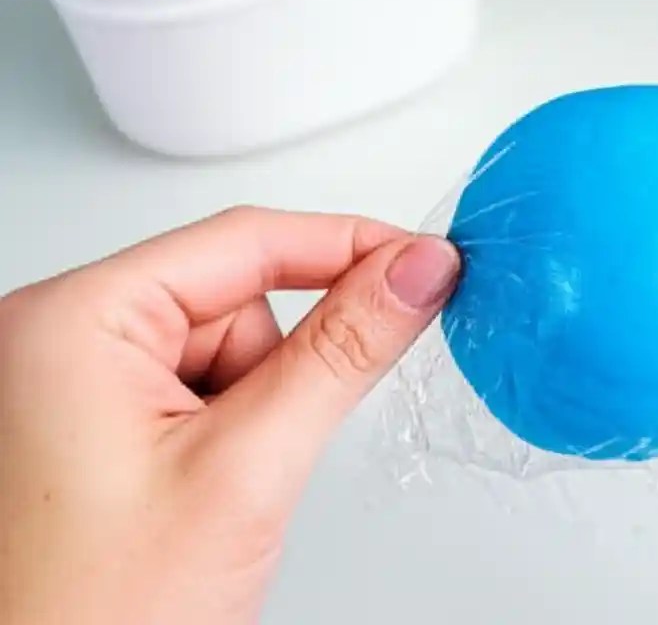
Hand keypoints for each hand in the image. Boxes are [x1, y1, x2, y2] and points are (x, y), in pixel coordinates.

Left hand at [0, 207, 459, 624]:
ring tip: (215, 496)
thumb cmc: (96, 616)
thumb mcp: (247, 469)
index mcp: (72, 321)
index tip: (426, 264)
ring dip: (255, 414)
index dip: (350, 247)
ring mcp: (75, 386)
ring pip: (231, 352)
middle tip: (257, 459)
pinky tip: (203, 497)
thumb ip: (342, 352)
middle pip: (238, 301)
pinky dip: (232, 437)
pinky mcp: (97, 426)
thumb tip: (412, 271)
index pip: (245, 241)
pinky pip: (205, 393)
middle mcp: (61, 340)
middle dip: (278, 374)